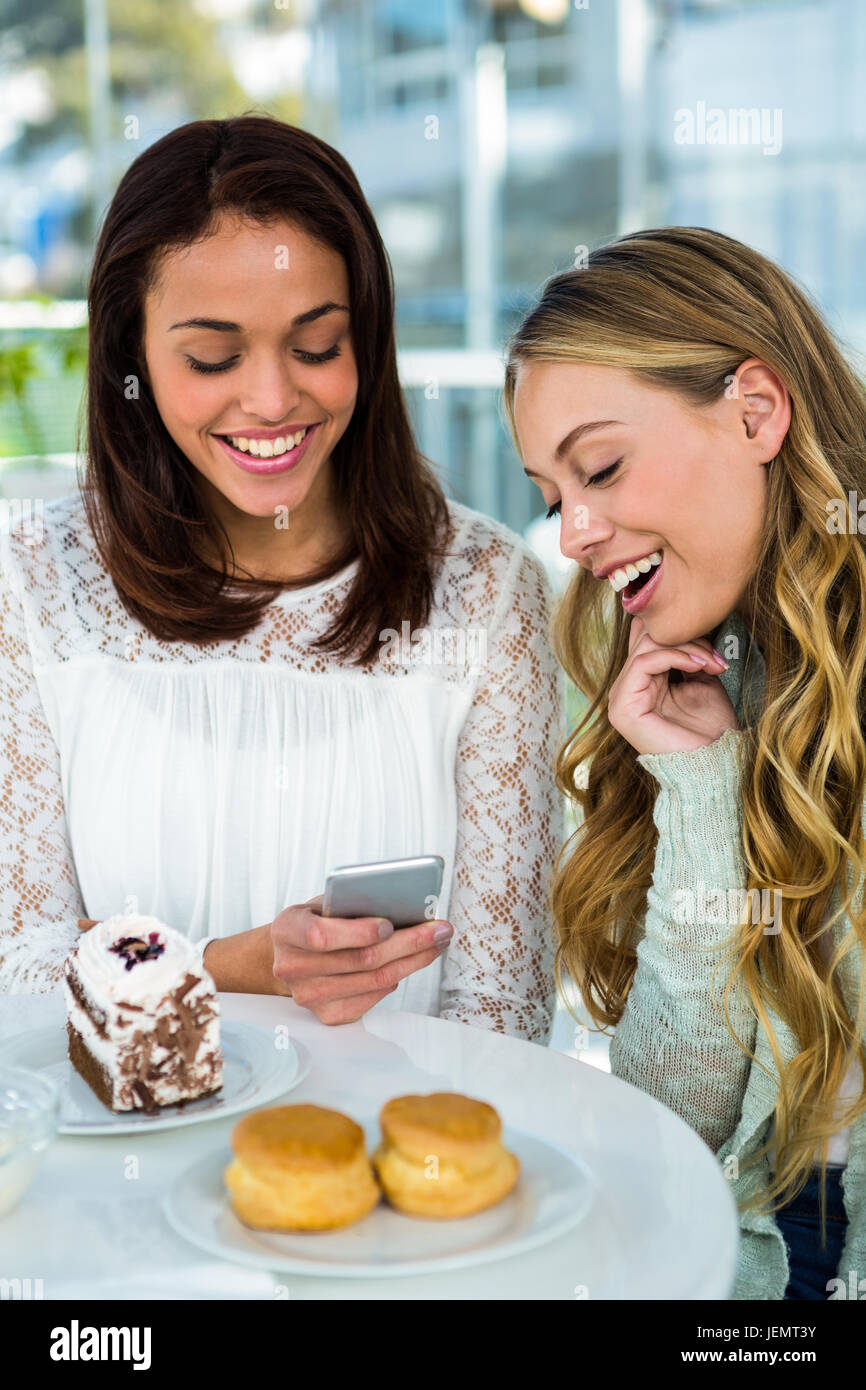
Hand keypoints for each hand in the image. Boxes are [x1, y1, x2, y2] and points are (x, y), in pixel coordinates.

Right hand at [269, 895, 452, 1023]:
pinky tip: (411, 962)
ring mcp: (309, 996)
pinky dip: (397, 978)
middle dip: (409, 943)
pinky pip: (374, 996)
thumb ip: (351, 903)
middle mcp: (293, 967)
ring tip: (436, 943)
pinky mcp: (328, 1015)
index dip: (359, 932)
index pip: (322, 936)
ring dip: (414, 961)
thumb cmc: (314, 921)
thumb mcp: (323, 902)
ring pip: (375, 980)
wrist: (290, 955)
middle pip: (361, 960)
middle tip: (439, 930)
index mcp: (287, 930)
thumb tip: (404, 906)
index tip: (390, 924)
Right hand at [608, 615, 740, 755]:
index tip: (714, 647)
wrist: (716, 763)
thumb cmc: (710, 729)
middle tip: (715, 655)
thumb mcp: (702, 680)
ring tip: (711, 662)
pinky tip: (698, 665)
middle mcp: (625, 689)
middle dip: (686, 639)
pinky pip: (644, 663)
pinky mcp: (623, 707)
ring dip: (685, 648)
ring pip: (646, 647)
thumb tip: (689, 625)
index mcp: (640, 683)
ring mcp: (620, 698)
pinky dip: (675, 656)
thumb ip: (689, 654)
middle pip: (646, 637)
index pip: (647, 638)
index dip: (680, 632)